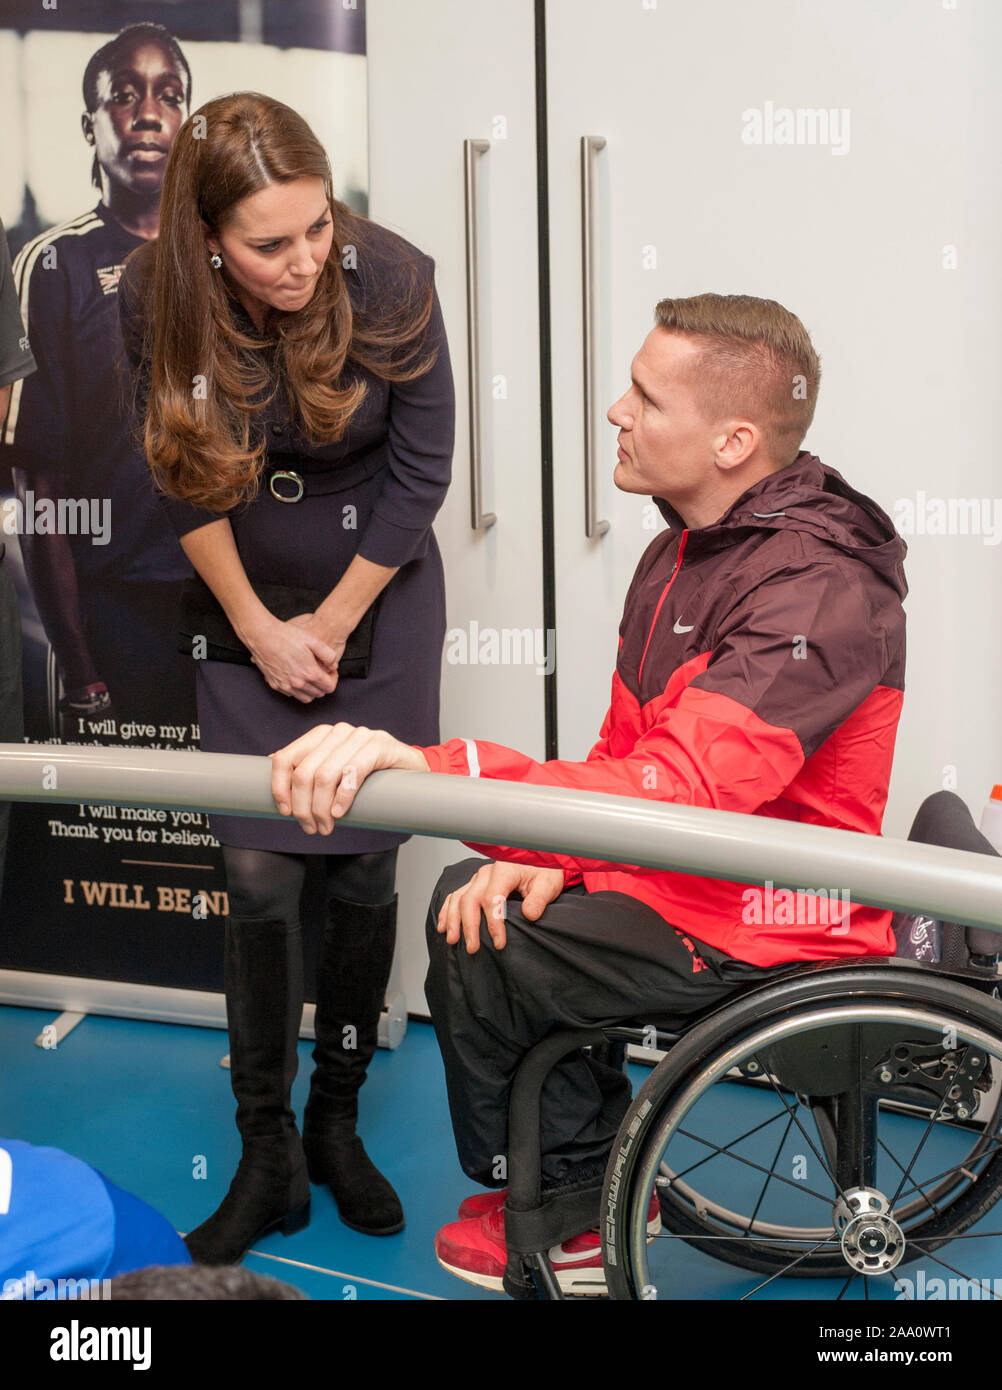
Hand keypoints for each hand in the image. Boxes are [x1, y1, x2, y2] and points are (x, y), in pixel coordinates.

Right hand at [245, 614, 343, 701]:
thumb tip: (333, 666)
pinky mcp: (275, 685)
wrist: (262, 636)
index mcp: (310, 673)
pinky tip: (297, 677)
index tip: (330, 670)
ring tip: (310, 677)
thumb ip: (329, 655)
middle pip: (319, 694)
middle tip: (322, 672)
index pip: (330, 687)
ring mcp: (285, 686)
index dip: (334, 679)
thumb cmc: (287, 636)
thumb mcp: (313, 640)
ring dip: (312, 690)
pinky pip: (292, 695)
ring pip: (306, 698)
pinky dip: (298, 690)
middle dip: (324, 684)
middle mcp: (298, 683)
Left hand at [270, 722, 429, 832]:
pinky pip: (352, 772)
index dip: (279, 787)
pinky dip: (343, 796)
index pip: (286, 758)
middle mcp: (337, 731)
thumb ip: (311, 766)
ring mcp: (360, 736)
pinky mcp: (380, 745)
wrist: (412, 769)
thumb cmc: (371, 773)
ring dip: (321, 808)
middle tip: (310, 827)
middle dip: (303, 806)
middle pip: (304, 772)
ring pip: (325, 775)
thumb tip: (273, 762)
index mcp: (321, 735)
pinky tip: (340, 812)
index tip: (284, 811)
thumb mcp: (336, 769)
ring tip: (325, 826)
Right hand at [436, 860, 565, 953]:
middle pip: (471, 899)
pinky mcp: (474, 884)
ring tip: (453, 940)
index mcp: (504, 870)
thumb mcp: (549, 884)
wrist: (540, 861)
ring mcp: (478, 878)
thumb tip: (530, 914)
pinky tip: (443, 926)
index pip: (492, 898)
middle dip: (469, 926)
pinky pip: (455, 895)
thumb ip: (539, 898)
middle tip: (473, 947)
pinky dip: (446, 911)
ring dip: (453, 920)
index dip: (493, 923)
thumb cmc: (543, 872)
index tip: (499, 943)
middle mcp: (487, 873)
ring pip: (459, 898)